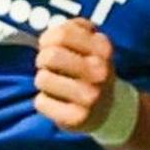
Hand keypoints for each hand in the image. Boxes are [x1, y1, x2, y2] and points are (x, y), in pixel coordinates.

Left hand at [29, 17, 120, 134]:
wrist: (108, 108)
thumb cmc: (90, 68)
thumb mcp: (90, 43)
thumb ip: (71, 30)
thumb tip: (49, 38)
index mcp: (103, 49)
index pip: (62, 34)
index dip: (48, 39)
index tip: (51, 46)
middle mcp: (100, 72)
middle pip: (50, 56)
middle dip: (42, 59)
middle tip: (49, 66)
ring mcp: (90, 97)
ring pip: (42, 79)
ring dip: (43, 81)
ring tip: (56, 84)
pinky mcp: (77, 118)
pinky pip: (41, 102)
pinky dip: (44, 101)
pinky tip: (58, 102)